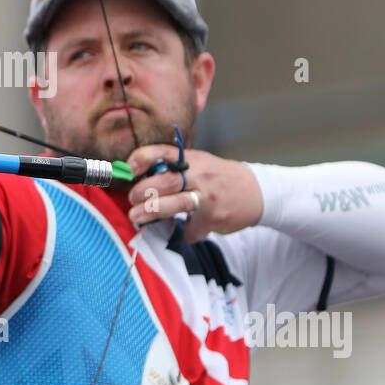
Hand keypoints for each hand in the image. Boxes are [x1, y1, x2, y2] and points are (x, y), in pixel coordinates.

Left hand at [126, 141, 263, 242]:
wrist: (255, 191)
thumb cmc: (218, 177)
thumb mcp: (199, 163)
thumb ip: (174, 169)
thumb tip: (139, 179)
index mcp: (192, 159)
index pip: (164, 152)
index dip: (143, 158)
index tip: (129, 168)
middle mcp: (199, 175)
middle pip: (167, 180)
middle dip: (144, 190)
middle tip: (131, 198)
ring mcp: (208, 197)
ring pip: (177, 204)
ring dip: (152, 211)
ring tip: (135, 216)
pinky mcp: (213, 217)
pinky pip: (191, 229)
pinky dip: (187, 232)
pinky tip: (190, 229)